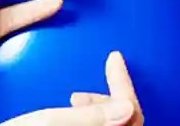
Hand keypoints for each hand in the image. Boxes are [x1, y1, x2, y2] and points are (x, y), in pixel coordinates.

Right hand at [0, 52, 142, 124]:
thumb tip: (127, 105)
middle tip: (79, 93)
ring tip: (74, 103)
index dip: (123, 83)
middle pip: (129, 123)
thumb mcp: (48, 123)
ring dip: (101, 111)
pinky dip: (96, 122)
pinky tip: (77, 115)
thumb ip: (90, 115)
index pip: (131, 112)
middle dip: (109, 100)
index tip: (113, 59)